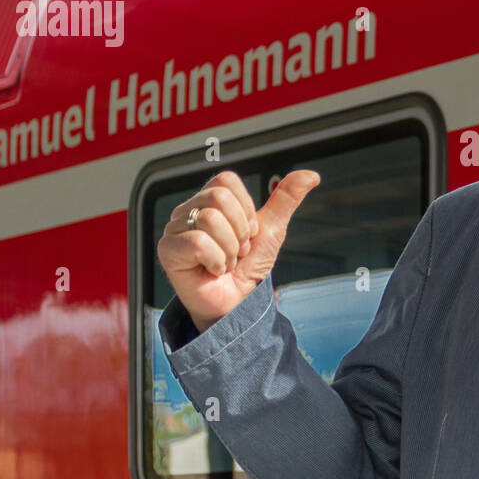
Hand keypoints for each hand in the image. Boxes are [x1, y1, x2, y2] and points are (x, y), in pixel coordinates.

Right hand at [157, 169, 320, 332]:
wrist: (238, 303)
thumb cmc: (248, 268)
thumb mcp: (271, 230)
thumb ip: (286, 199)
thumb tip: (311, 175)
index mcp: (208, 200)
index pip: (226, 180)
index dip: (245, 208)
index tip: (247, 233)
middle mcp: (187, 210)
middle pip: (219, 198)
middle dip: (240, 231)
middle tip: (237, 251)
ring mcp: (174, 229)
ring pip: (210, 220)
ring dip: (229, 249)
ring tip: (226, 262)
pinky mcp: (167, 250)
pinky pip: (197, 242)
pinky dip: (216, 260)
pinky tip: (213, 270)